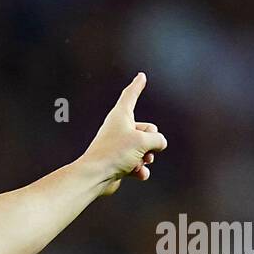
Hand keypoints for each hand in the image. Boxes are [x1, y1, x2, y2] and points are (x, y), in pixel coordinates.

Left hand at [82, 72, 167, 196]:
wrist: (95, 176)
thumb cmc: (115, 153)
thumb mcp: (144, 141)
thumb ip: (158, 139)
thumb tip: (158, 145)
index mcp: (120, 116)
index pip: (130, 95)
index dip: (137, 85)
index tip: (141, 76)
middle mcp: (118, 128)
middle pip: (147, 130)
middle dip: (151, 142)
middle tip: (142, 150)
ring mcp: (118, 146)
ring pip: (144, 148)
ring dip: (146, 157)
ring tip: (138, 162)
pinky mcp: (118, 162)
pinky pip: (137, 163)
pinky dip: (140, 170)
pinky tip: (138, 173)